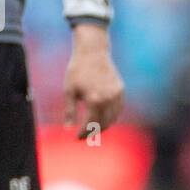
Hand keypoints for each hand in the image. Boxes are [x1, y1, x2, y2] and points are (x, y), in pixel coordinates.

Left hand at [64, 24, 123, 139]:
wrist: (92, 52)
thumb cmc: (77, 70)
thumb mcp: (69, 91)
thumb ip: (70, 111)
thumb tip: (68, 128)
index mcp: (94, 100)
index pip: (91, 125)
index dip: (83, 133)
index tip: (77, 137)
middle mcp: (108, 99)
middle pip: (103, 124)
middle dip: (94, 132)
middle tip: (85, 135)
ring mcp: (116, 94)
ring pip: (113, 118)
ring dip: (104, 125)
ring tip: (94, 127)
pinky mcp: (120, 90)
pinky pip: (118, 109)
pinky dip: (111, 115)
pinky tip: (103, 116)